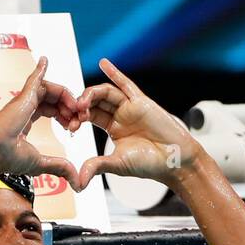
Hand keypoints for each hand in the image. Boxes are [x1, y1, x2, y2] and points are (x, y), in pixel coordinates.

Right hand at [0, 56, 80, 185]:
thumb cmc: (8, 159)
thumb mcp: (41, 163)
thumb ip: (59, 167)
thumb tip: (77, 181)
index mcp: (26, 120)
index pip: (51, 111)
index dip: (66, 116)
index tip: (73, 128)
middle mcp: (24, 108)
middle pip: (54, 99)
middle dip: (71, 107)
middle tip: (81, 118)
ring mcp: (23, 100)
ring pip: (51, 90)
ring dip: (67, 97)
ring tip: (77, 107)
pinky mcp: (23, 96)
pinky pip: (34, 79)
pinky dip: (41, 69)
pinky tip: (45, 60)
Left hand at [76, 58, 201, 188]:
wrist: (174, 161)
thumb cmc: (149, 164)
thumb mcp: (117, 164)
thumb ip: (97, 166)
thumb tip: (78, 182)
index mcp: (113, 128)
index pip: (90, 116)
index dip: (78, 117)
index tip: (71, 126)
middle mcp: (120, 115)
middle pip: (96, 102)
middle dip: (82, 105)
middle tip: (74, 113)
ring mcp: (130, 107)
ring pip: (107, 93)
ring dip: (92, 94)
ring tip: (82, 102)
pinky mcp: (141, 102)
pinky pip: (126, 84)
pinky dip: (115, 73)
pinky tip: (103, 63)